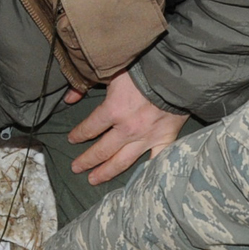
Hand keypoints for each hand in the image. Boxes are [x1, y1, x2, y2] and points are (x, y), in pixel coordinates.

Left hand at [64, 71, 185, 184]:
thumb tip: (68, 98)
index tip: (72, 139)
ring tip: (94, 179)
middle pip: (102, 150)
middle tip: (76, 168)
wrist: (179, 72)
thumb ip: (86, 83)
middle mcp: (127, 129)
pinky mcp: (166, 139)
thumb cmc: (145, 68)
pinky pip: (155, 160)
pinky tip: (137, 182)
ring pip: (123, 161)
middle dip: (87, 160)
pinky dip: (147, 172)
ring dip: (106, 172)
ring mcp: (147, 137)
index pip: (89, 128)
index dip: (78, 134)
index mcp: (113, 110)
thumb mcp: (112, 70)